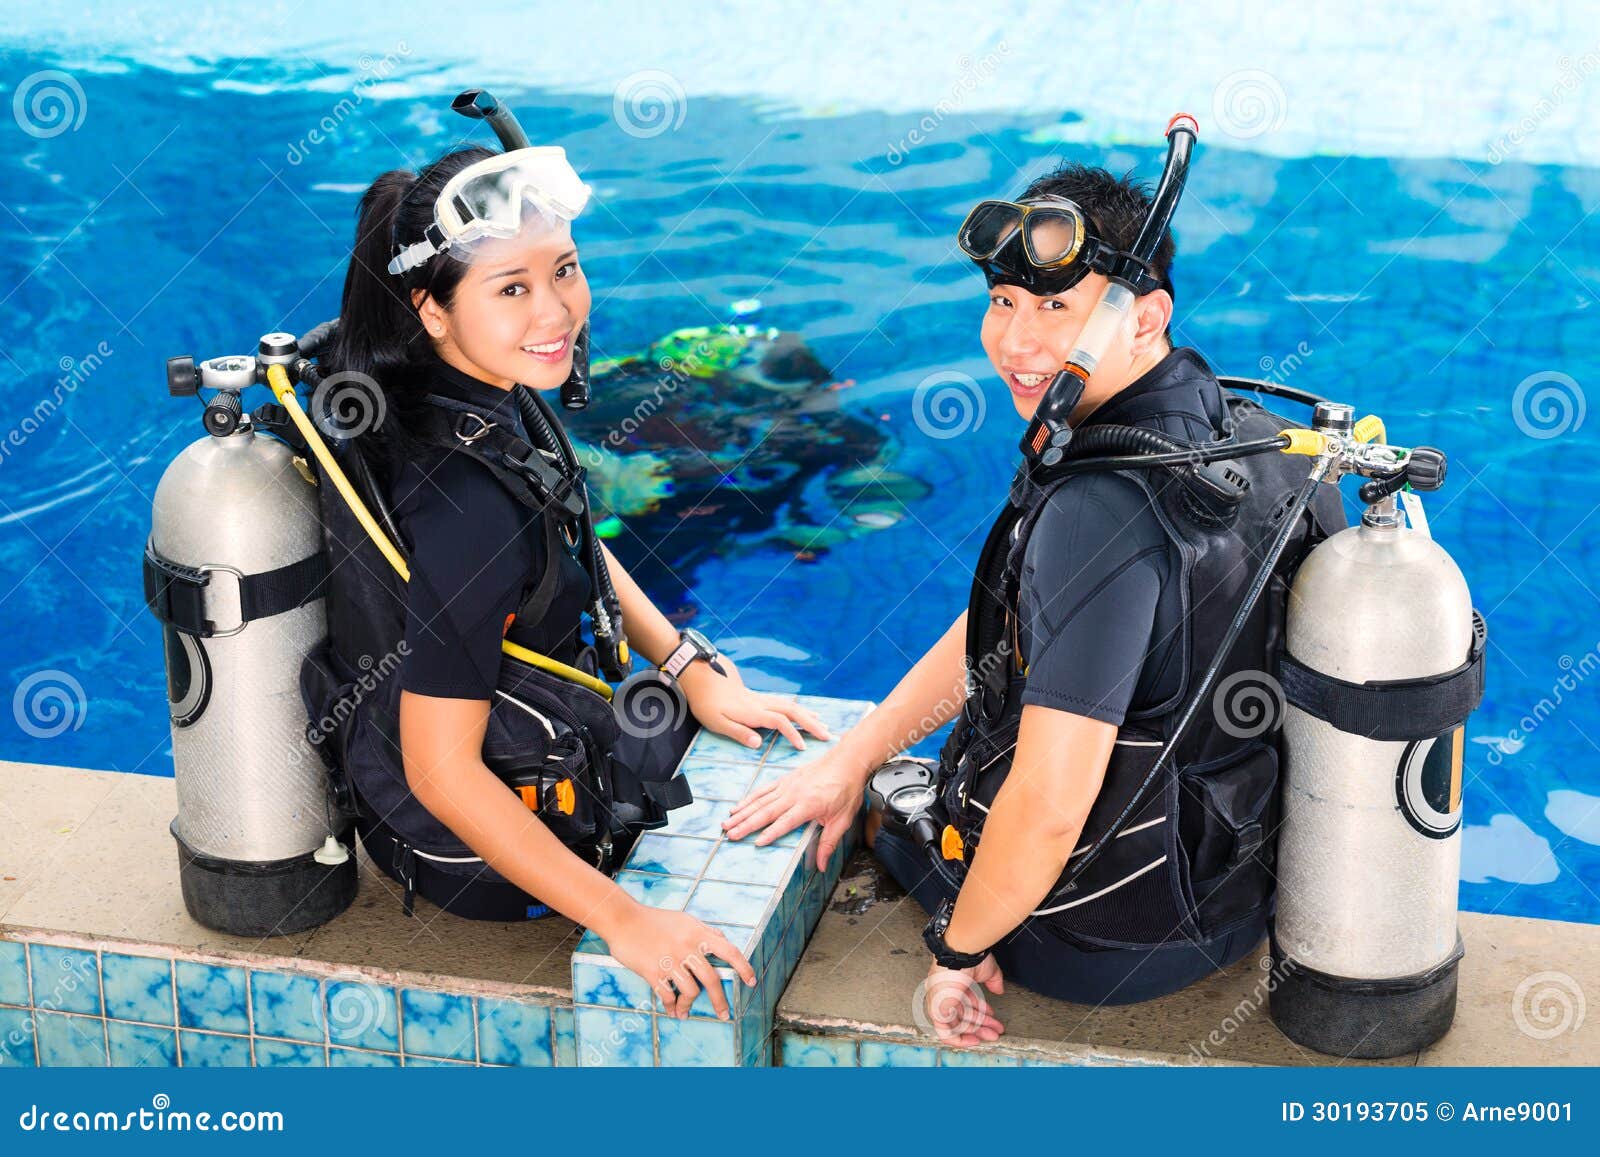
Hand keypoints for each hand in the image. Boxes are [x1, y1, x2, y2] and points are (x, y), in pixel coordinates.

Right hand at [604, 904, 756, 1019]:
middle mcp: (687, 947)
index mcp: (697, 933)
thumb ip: (705, 930)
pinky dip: (671, 1006)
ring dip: (688, 1006)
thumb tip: (722, 938)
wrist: (624, 919)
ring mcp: (670, 960)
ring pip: (691, 991)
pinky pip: (667, 995)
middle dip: (720, 1001)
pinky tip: (672, 1010)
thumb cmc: (654, 919)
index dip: (743, 967)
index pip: (729, 951)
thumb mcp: (684, 919)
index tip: (751, 981)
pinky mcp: (653, 971)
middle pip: (712, 979)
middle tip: (724, 1014)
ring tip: (685, 1012)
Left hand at [679, 659, 830, 752]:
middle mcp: (760, 704)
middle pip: (792, 711)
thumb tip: (758, 743)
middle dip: (811, 723)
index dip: (792, 734)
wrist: (702, 678)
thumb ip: (738, 732)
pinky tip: (807, 714)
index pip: (778, 722)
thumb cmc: (707, 703)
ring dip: (808, 716)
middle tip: (827, 736)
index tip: (802, 747)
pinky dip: (799, 710)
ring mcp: (762, 699)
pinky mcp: (760, 698)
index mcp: (751, 712)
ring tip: (823, 726)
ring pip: (791, 706)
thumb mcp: (716, 722)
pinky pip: (785, 703)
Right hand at [722, 743, 868, 869]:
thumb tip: (820, 866)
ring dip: (742, 812)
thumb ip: (829, 843)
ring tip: (727, 822)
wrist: (848, 760)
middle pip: (766, 811)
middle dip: (746, 824)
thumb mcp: (843, 820)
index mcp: (809, 805)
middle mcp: (794, 794)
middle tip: (730, 834)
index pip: (785, 822)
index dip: (771, 833)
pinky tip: (738, 806)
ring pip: (760, 801)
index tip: (756, 843)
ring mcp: (788, 785)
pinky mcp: (786, 779)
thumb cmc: (847, 790)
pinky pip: (764, 789)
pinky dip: (750, 798)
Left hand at [921, 956, 1004, 1046]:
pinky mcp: (937, 1011)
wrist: (961, 952)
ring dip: (976, 1031)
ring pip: (957, 1025)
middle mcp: (943, 993)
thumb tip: (998, 990)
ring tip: (992, 1034)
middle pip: (962, 1014)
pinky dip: (959, 1039)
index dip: (980, 1011)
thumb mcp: (986, 971)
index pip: (964, 1002)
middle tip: (995, 1031)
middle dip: (981, 1024)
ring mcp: (939, 1002)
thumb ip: (993, 981)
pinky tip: (974, 1040)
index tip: (992, 1016)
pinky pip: (945, 1033)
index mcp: (952, 982)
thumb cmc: (969, 956)